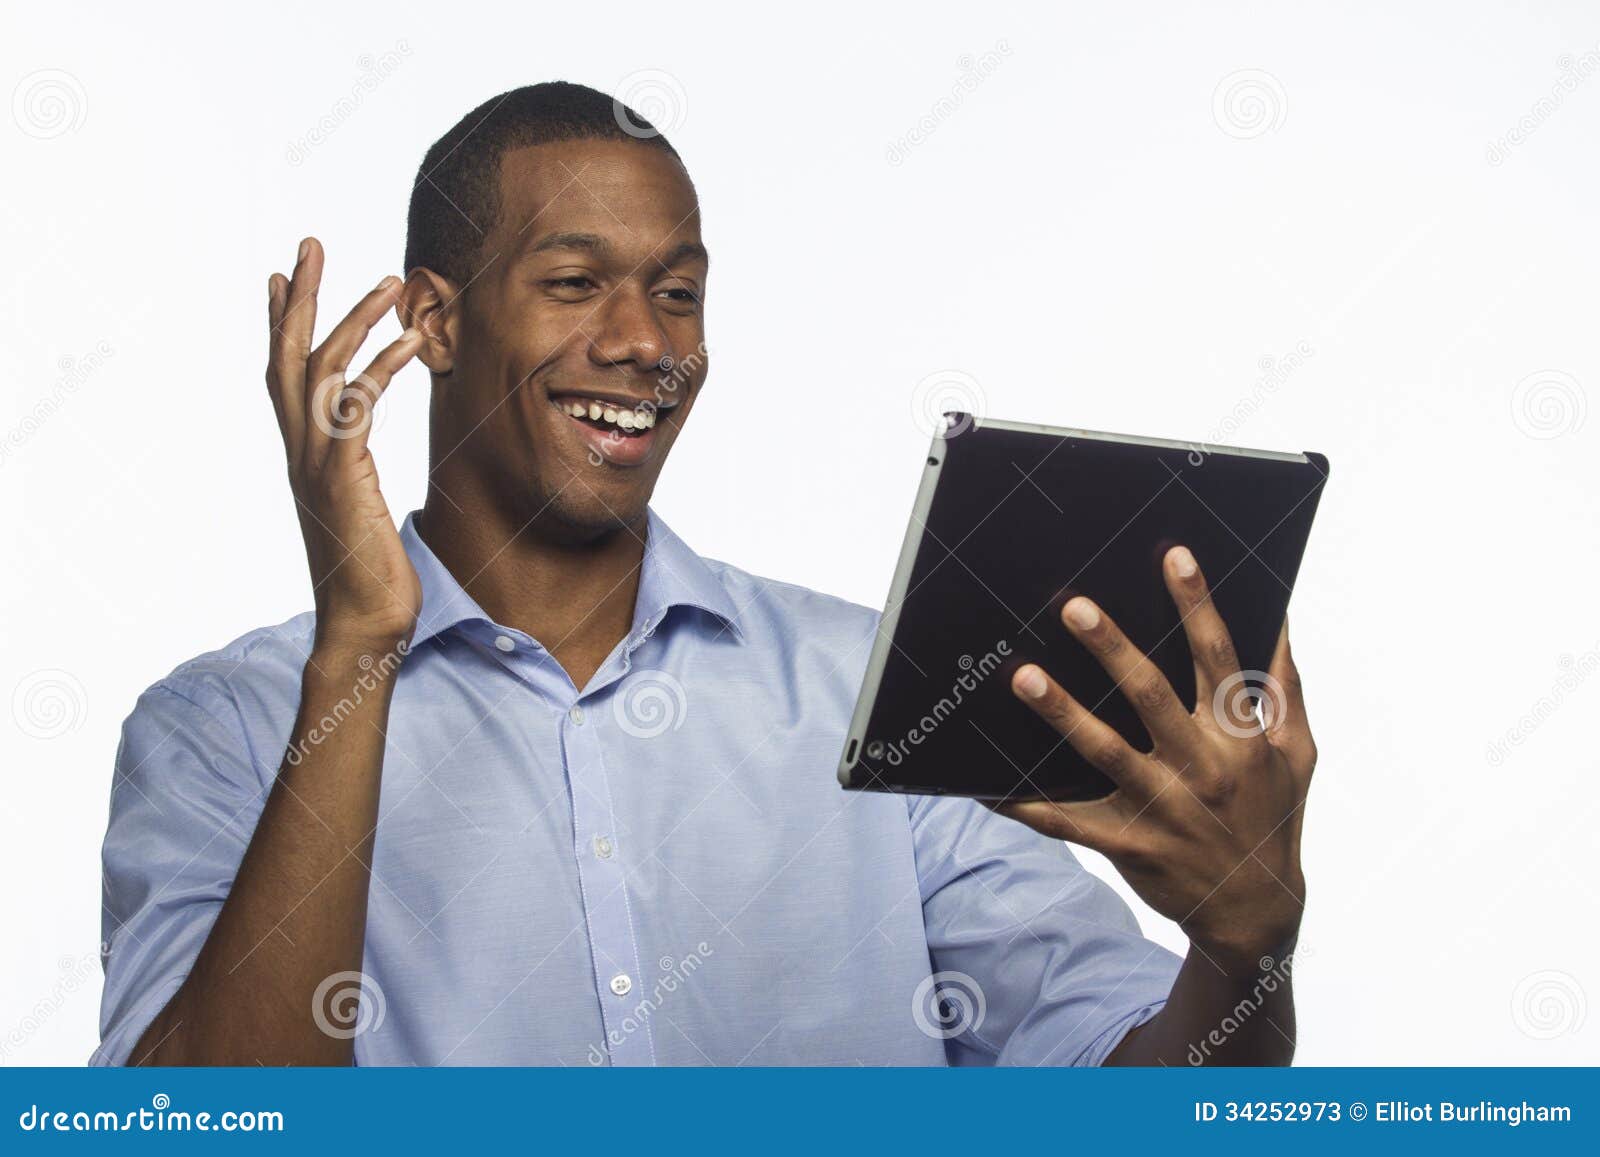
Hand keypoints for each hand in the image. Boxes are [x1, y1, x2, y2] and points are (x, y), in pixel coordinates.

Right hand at [266, 238, 426, 652]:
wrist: (364, 626)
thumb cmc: (371, 576)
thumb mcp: (359, 511)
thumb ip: (353, 476)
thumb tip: (357, 458)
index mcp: (303, 457)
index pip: (282, 376)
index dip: (278, 324)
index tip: (278, 277)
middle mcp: (300, 453)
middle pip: (287, 356)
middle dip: (298, 297)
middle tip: (308, 243)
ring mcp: (317, 463)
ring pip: (324, 370)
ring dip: (356, 318)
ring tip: (391, 281)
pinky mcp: (343, 476)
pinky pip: (358, 406)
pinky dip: (382, 367)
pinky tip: (410, 341)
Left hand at [996, 545, 1315, 971]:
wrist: (1256, 912)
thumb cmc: (1273, 817)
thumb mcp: (1297, 752)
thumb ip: (1284, 686)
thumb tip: (1277, 618)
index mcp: (1241, 736)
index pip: (1218, 657)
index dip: (1198, 605)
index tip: (1174, 556)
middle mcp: (1202, 767)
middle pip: (1152, 696)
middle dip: (1113, 648)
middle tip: (1075, 606)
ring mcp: (1163, 808)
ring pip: (1105, 752)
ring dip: (1063, 712)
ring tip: (1023, 676)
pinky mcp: (1129, 844)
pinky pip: (1069, 822)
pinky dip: (1027, 804)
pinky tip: (988, 783)